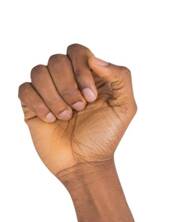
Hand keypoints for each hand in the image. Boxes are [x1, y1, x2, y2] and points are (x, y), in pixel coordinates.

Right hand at [18, 44, 135, 179]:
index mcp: (87, 76)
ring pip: (39, 72)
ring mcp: (47, 91)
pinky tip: (51, 119)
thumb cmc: (105, 138)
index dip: (81, 69)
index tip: (91, 97)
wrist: (85, 165)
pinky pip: (25, 89)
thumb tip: (94, 59)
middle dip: (68, 86)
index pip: (77, 51)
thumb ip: (121, 77)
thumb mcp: (125, 108)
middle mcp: (66, 79)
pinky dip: (39, 104)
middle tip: (80, 108)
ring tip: (66, 117)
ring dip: (55, 97)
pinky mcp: (32, 104)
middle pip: (57, 60)